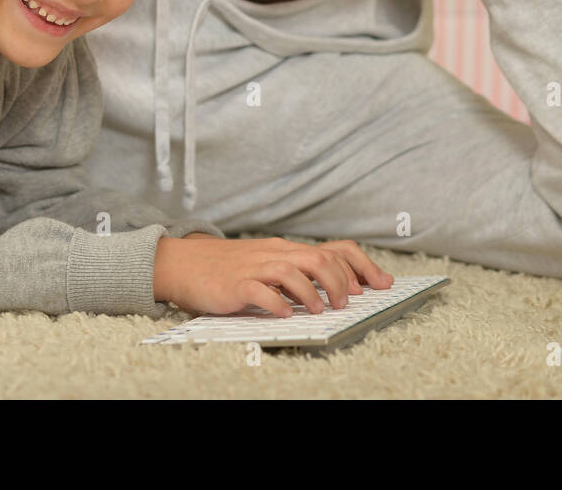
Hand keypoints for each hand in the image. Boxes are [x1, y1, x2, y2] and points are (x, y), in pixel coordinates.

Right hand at [154, 235, 393, 315]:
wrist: (183, 264)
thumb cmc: (229, 269)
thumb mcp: (268, 265)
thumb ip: (296, 273)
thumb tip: (334, 290)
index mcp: (287, 249)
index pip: (334, 248)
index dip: (360, 266)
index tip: (378, 285)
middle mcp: (275, 253)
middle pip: (319, 257)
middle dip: (340, 281)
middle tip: (347, 302)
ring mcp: (255, 267)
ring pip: (293, 270)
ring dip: (312, 292)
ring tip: (319, 311)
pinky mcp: (235, 284)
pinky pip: (260, 291)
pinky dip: (276, 303)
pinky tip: (284, 314)